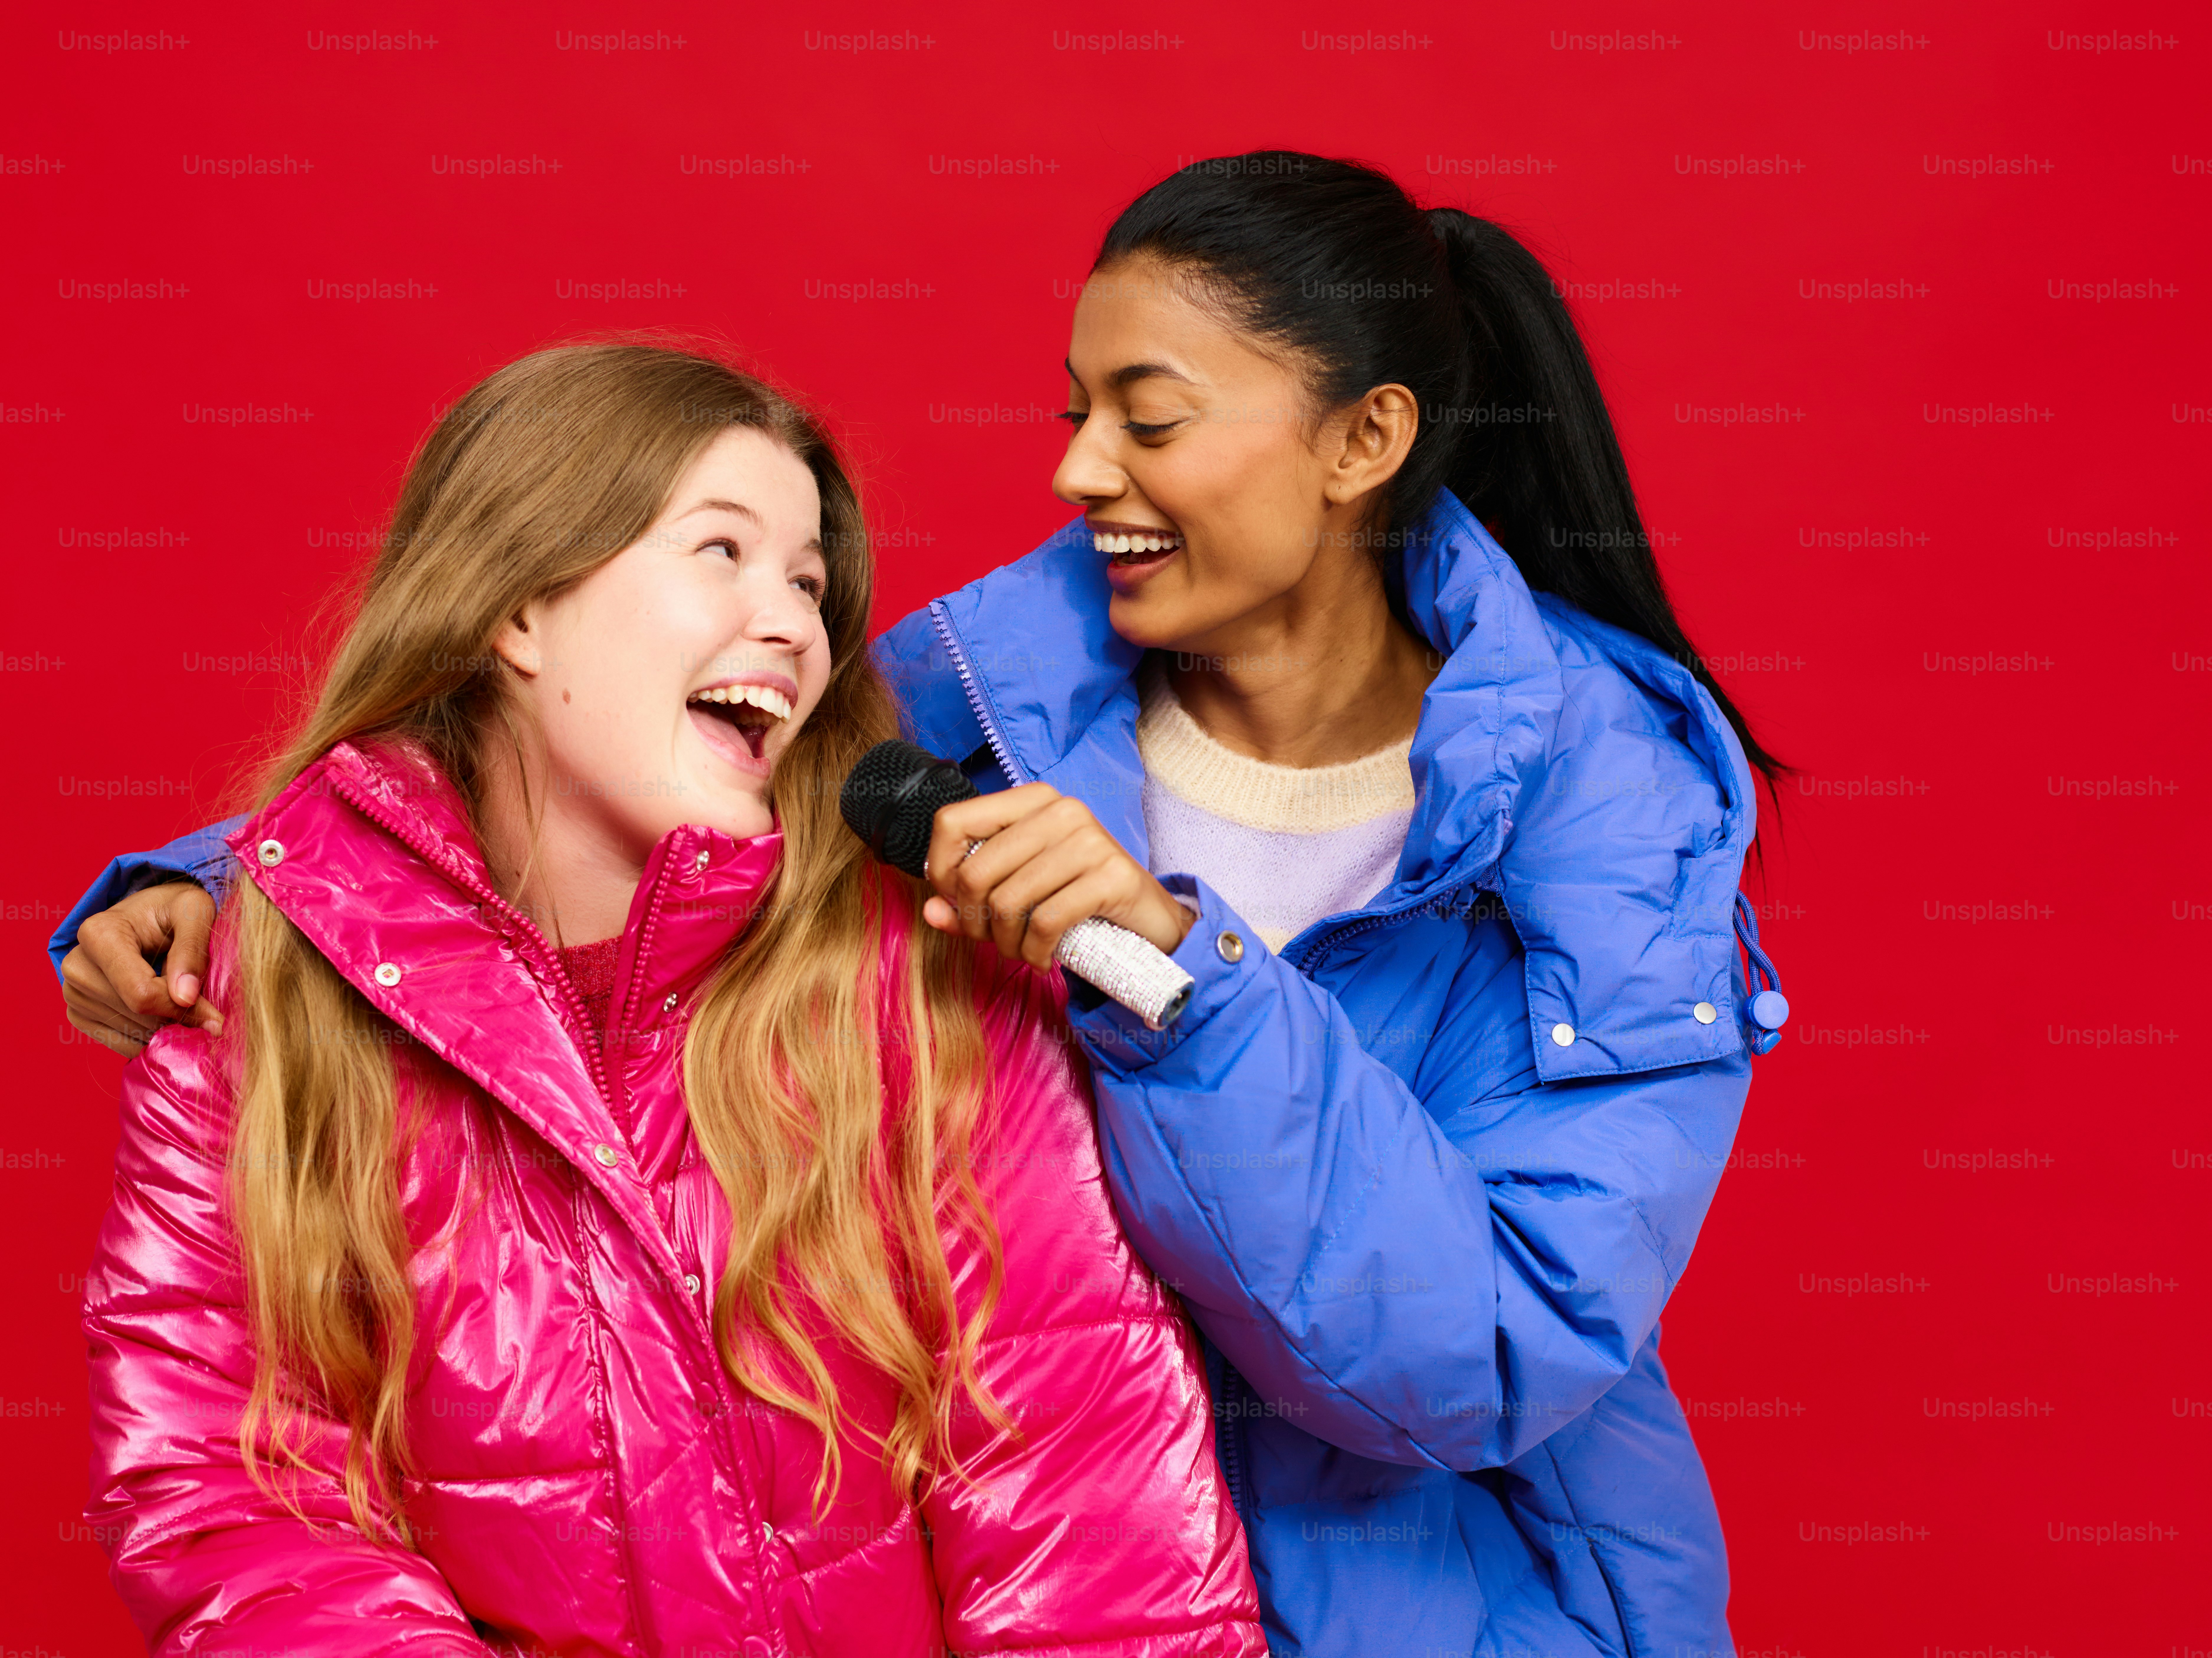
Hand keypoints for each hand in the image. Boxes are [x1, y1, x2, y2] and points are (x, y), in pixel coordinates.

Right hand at [62, 881, 221, 1055]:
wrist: (149, 915)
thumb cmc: (174, 909)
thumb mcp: (194, 911)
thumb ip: (192, 949)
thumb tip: (185, 997)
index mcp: (98, 934)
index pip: (141, 994)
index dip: (183, 1009)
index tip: (214, 1015)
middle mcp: (76, 965)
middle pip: (137, 1015)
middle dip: (177, 1017)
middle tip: (202, 1004)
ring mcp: (72, 992)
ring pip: (130, 1032)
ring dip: (166, 1028)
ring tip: (179, 1000)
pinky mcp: (78, 1013)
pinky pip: (119, 1043)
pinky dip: (149, 1038)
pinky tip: (163, 1015)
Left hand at [922, 783, 1194, 969]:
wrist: (1149, 917)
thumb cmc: (1076, 898)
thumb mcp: (1020, 891)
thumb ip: (970, 900)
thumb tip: (931, 912)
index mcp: (1031, 800)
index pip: (952, 821)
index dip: (942, 870)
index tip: (957, 901)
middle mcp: (1061, 810)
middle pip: (976, 870)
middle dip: (974, 919)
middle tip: (992, 939)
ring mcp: (1089, 840)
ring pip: (1009, 901)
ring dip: (1005, 942)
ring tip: (1019, 951)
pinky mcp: (1111, 876)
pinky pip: (1046, 922)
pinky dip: (1035, 952)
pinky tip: (1043, 959)